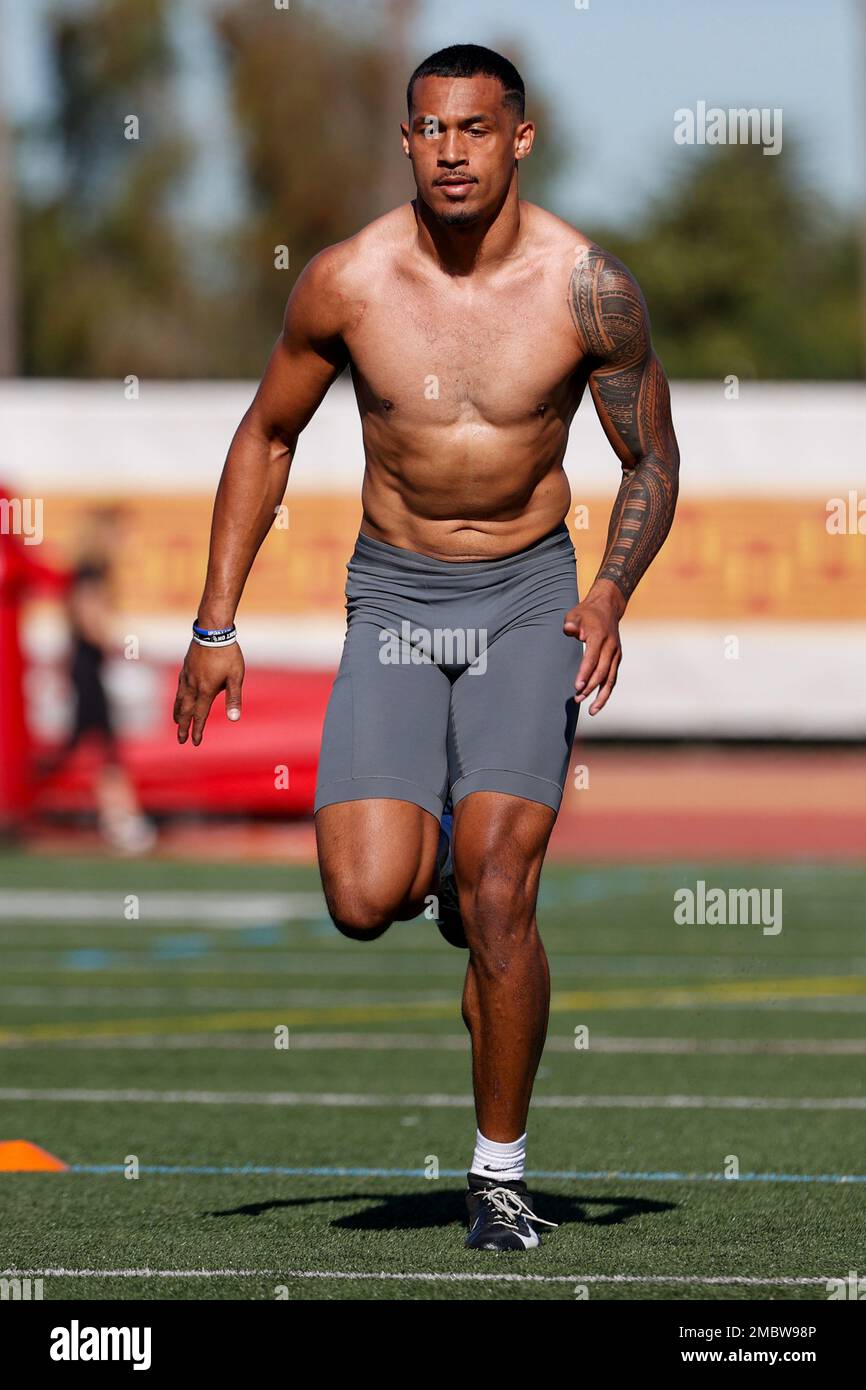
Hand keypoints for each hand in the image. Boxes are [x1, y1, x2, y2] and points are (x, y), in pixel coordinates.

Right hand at [173, 641, 244, 745]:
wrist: (212, 631)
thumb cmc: (228, 654)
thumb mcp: (236, 677)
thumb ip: (234, 699)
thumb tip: (234, 719)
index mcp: (206, 690)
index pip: (200, 715)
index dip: (197, 730)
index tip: (195, 742)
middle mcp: (193, 685)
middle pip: (186, 710)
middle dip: (183, 726)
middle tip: (181, 739)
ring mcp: (187, 676)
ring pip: (180, 699)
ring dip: (178, 713)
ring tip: (177, 722)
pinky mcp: (186, 667)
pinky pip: (179, 687)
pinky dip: (178, 698)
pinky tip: (179, 698)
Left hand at [563, 585, 623, 715]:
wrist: (608, 608)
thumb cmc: (586, 613)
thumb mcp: (575, 613)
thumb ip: (571, 622)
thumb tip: (569, 629)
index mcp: (600, 636)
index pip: (592, 658)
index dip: (585, 673)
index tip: (576, 686)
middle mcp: (611, 647)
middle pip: (602, 671)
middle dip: (590, 687)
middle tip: (577, 698)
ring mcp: (616, 654)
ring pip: (610, 678)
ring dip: (601, 695)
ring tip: (591, 711)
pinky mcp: (616, 659)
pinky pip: (612, 678)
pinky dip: (606, 691)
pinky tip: (598, 703)